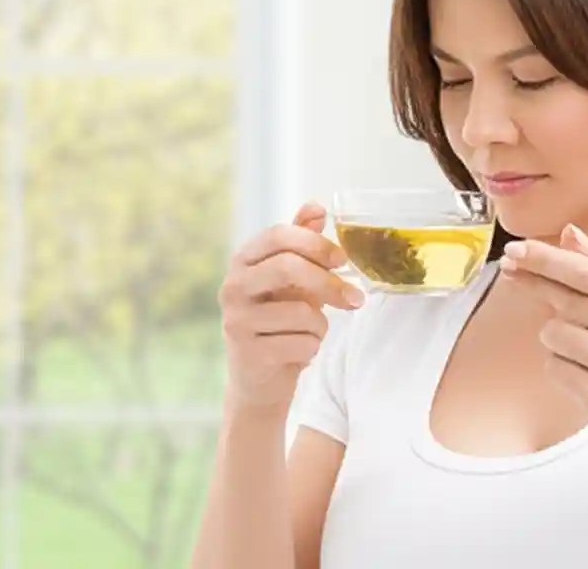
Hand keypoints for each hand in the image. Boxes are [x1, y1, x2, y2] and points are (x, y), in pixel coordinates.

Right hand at [217, 202, 364, 417]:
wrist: (260, 381)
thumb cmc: (279, 321)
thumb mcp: (292, 280)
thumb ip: (301, 243)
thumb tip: (316, 207)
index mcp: (243, 261)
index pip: (278, 235)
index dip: (315, 243)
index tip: (342, 259)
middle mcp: (233, 286)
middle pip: (287, 267)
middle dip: (329, 283)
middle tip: (355, 299)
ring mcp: (236, 320)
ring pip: (301, 311)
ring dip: (320, 326)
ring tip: (309, 334)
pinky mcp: (248, 353)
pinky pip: (303, 343)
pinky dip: (312, 349)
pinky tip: (298, 353)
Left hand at [500, 224, 587, 463]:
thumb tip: (569, 233)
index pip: (584, 271)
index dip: (544, 257)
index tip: (515, 248)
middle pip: (563, 297)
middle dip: (533, 282)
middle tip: (510, 271)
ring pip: (552, 332)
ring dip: (557, 336)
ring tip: (587, 347)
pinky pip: (553, 366)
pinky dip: (561, 366)